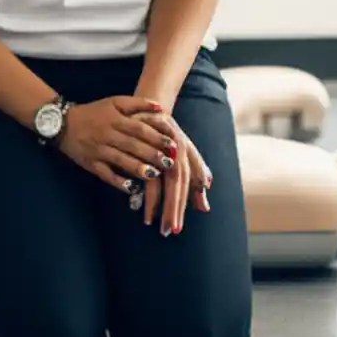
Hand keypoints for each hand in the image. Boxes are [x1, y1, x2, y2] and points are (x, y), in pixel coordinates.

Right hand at [57, 97, 176, 191]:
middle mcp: (107, 135)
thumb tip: (160, 107)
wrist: (62, 123)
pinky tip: (131, 187)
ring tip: (155, 175)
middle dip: (152, 154)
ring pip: (120, 160)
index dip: (156, 137)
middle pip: (132, 145)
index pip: (139, 129)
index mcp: (115, 119)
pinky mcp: (90, 164)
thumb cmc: (94, 112)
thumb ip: (138, 103)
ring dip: (138, 168)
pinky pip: (105, 174)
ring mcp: (98, 150)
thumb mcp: (114, 102)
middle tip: (170, 163)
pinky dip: (117, 181)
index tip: (172, 144)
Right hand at [139, 118, 211, 235]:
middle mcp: (169, 146)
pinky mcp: (134, 142)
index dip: (182, 204)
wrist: (148, 105)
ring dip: (152, 200)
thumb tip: (204, 206)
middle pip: (173, 180)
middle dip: (171, 206)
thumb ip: (197, 177)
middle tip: (169, 230)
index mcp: (183, 149)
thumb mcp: (186, 150)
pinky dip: (131, 183)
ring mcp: (151, 143)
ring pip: (152, 177)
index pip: (185, 182)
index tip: (176, 227)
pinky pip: (132, 168)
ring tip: (150, 221)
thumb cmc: (169, 133)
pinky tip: (133, 200)